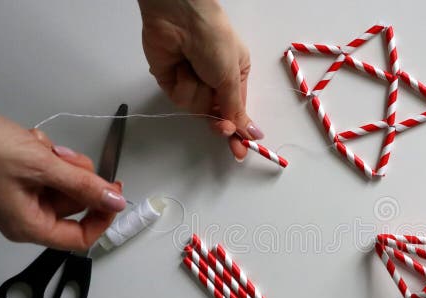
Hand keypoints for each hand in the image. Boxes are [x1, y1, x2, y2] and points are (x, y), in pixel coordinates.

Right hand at [0, 81, 125, 250]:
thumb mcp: (41, 165)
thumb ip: (83, 185)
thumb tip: (115, 201)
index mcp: (28, 226)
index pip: (80, 238)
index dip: (102, 216)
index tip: (114, 191)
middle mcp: (22, 217)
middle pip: (73, 204)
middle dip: (75, 175)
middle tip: (61, 156)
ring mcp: (16, 196)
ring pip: (61, 182)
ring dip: (59, 161)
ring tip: (38, 146)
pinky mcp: (11, 176)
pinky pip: (44, 169)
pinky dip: (43, 153)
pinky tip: (28, 141)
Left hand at [138, 0, 261, 160]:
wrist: (180, 18)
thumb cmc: (214, 39)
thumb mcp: (231, 76)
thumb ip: (236, 110)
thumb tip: (253, 133)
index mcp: (236, 76)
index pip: (237, 112)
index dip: (238, 133)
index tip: (239, 152)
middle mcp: (214, 81)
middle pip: (216, 115)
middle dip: (217, 120)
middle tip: (220, 127)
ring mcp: (192, 81)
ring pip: (196, 108)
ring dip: (197, 93)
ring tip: (196, 70)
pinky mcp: (171, 81)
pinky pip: (179, 98)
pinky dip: (182, 85)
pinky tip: (182, 67)